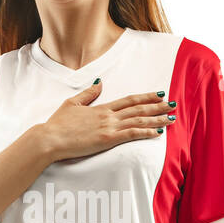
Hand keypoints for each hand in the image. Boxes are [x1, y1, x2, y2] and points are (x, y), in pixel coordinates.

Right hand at [40, 80, 176, 162]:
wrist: (50, 138)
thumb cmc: (58, 124)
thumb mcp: (72, 104)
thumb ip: (88, 94)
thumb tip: (99, 83)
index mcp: (101, 108)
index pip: (129, 100)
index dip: (145, 97)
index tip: (159, 94)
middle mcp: (108, 116)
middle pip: (138, 108)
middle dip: (158, 106)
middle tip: (173, 104)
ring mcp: (109, 127)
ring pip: (139, 120)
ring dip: (157, 119)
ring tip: (172, 118)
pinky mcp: (107, 139)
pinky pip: (131, 134)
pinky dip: (146, 132)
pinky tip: (157, 133)